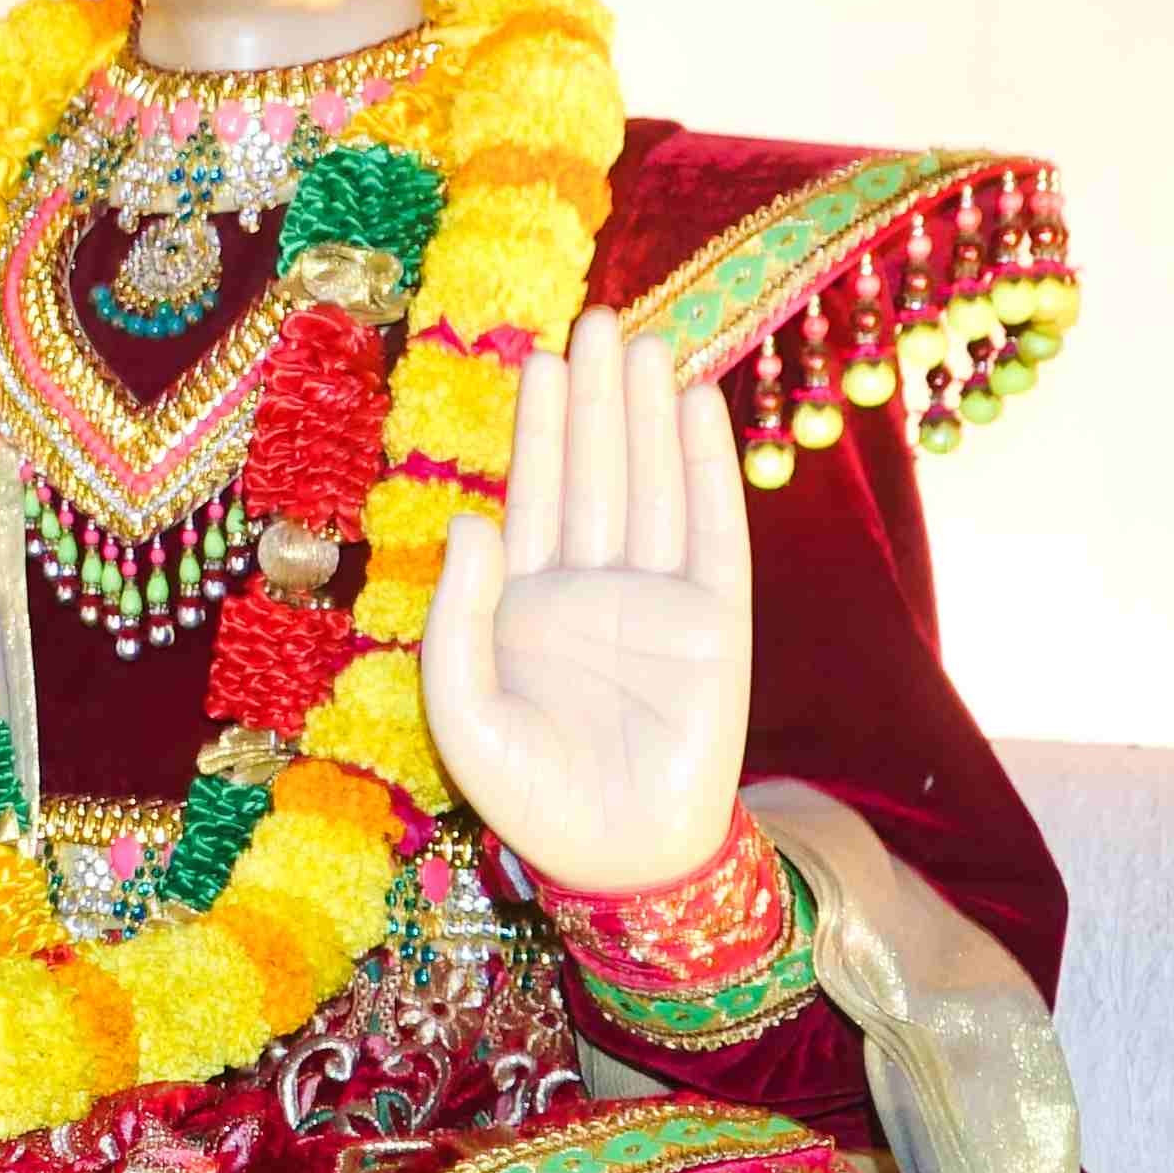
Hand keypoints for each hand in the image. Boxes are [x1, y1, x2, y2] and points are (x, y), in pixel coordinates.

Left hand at [425, 310, 754, 896]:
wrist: (614, 854)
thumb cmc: (526, 793)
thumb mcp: (459, 705)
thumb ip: (457, 612)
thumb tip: (474, 517)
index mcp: (525, 603)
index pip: (534, 493)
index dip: (540, 425)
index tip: (539, 352)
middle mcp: (590, 589)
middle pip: (595, 471)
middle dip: (595, 397)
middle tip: (599, 318)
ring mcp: (656, 601)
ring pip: (652, 485)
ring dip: (649, 415)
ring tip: (647, 343)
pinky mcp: (716, 623)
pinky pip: (713, 530)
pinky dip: (708, 468)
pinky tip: (699, 408)